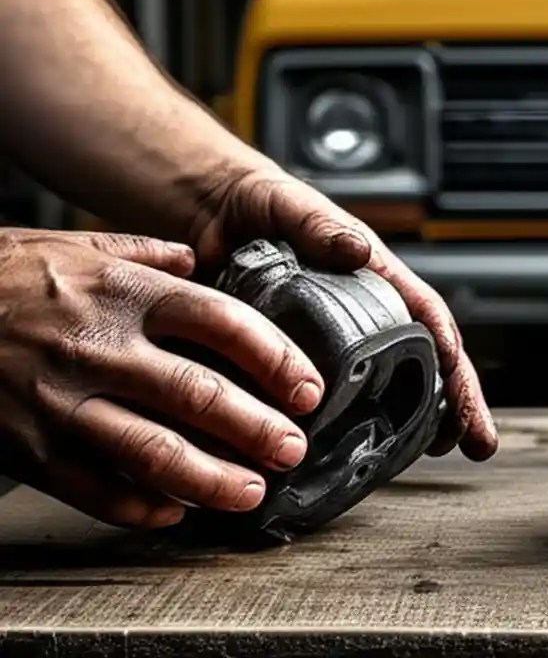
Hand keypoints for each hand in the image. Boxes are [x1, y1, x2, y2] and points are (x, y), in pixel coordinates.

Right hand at [0, 228, 325, 527]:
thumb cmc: (3, 276)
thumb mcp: (77, 244)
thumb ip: (145, 253)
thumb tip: (199, 262)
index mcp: (123, 292)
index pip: (223, 323)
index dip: (277, 358)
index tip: (308, 387)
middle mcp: (98, 346)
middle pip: (200, 394)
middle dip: (259, 428)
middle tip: (292, 447)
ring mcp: (61, 401)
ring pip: (152, 452)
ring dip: (212, 479)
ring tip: (251, 491)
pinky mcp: (28, 446)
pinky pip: (94, 487)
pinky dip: (140, 506)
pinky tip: (174, 512)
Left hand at [188, 169, 496, 460]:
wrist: (200, 213)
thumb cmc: (255, 202)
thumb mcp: (290, 205)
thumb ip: (320, 224)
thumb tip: (358, 249)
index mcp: (371, 274)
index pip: (426, 316)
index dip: (449, 352)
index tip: (464, 388)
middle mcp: (361, 313)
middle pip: (423, 362)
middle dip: (456, 402)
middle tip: (476, 441)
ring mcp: (329, 343)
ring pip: (385, 387)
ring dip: (417, 422)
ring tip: (439, 453)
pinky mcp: (288, 363)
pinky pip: (325, 399)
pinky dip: (348, 428)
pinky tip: (358, 456)